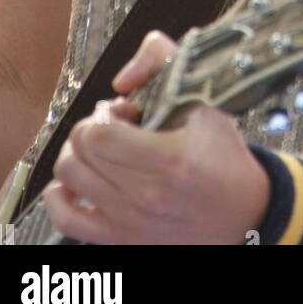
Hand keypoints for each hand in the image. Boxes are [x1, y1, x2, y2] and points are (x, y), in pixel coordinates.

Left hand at [42, 30, 269, 244]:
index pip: (99, 134)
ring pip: (67, 179)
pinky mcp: (121, 239)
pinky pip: (66, 219)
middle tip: (117, 128)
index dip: (106, 114)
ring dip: (78, 155)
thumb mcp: (208, 102)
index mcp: (170, 159)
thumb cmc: (224, 158)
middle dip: (92, 128)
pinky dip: (59, 197)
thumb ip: (167, 64)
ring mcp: (130, 220)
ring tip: (103, 151)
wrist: (243, 211)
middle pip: (80, 152)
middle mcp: (146, 195)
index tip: (126, 112)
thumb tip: (123, 78)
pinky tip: (77, 181)